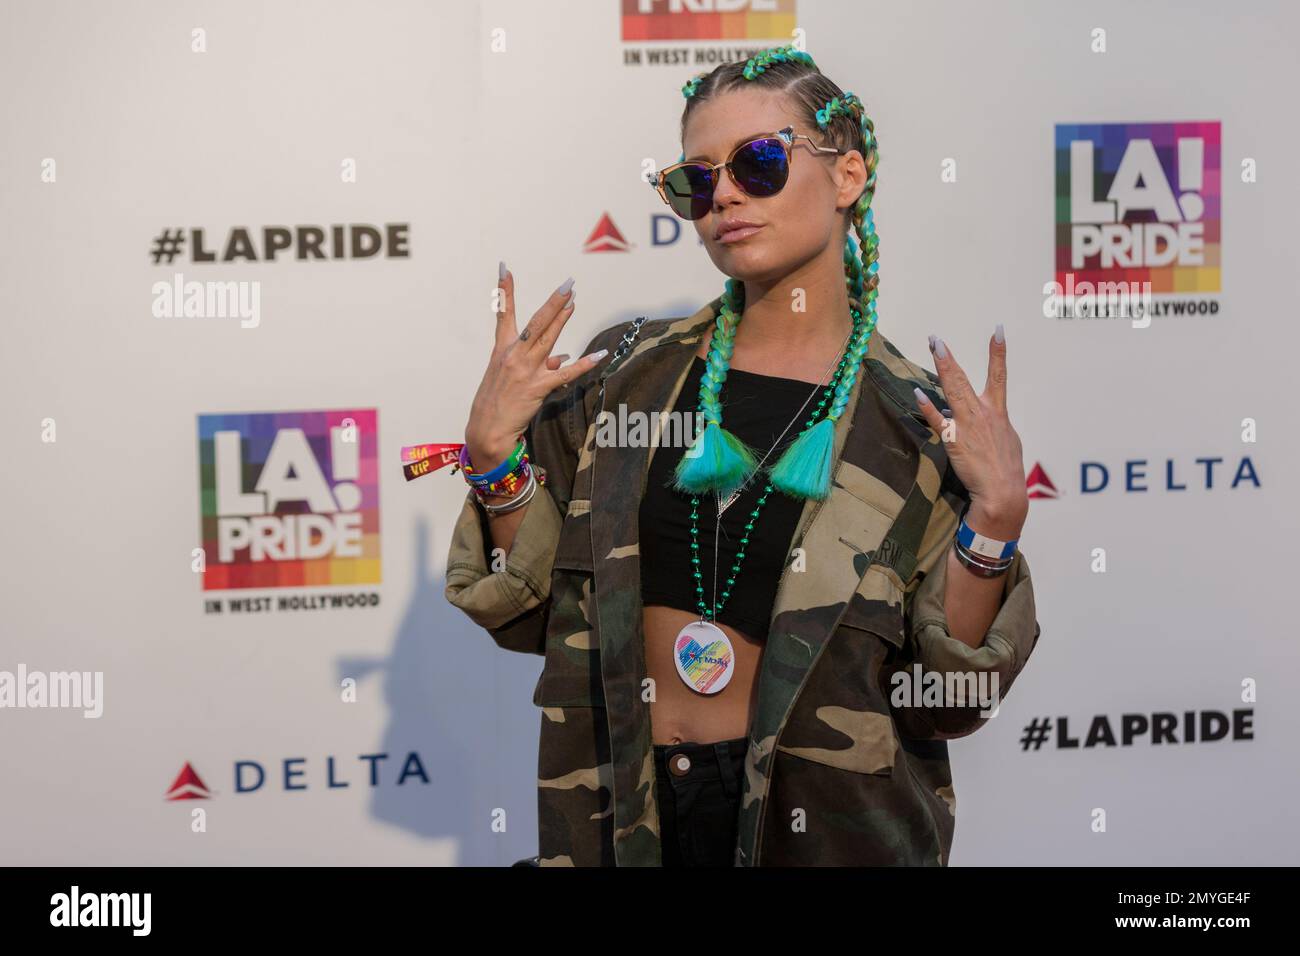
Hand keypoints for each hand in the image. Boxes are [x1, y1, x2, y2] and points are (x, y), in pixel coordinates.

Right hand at [464, 265, 608, 465]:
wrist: (487, 429)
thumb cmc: (497, 403)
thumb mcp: (509, 377)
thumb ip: (536, 364)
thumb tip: (560, 357)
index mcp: (502, 350)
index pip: (504, 314)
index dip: (505, 290)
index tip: (505, 268)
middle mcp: (513, 356)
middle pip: (535, 323)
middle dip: (552, 302)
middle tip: (566, 285)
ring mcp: (525, 370)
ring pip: (548, 339)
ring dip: (562, 319)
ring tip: (574, 302)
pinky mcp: (537, 387)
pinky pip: (565, 373)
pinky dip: (583, 364)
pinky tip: (599, 355)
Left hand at [913, 326, 1027, 540]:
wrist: (1003, 491)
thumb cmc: (1006, 469)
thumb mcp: (1006, 440)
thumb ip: (991, 424)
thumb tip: (978, 417)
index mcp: (998, 412)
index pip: (999, 375)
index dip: (998, 352)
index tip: (998, 330)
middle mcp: (983, 413)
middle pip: (964, 379)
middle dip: (948, 357)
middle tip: (936, 339)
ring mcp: (968, 424)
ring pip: (953, 390)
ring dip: (942, 367)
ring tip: (933, 348)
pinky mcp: (955, 440)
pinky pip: (939, 421)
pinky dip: (928, 407)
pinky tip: (917, 393)